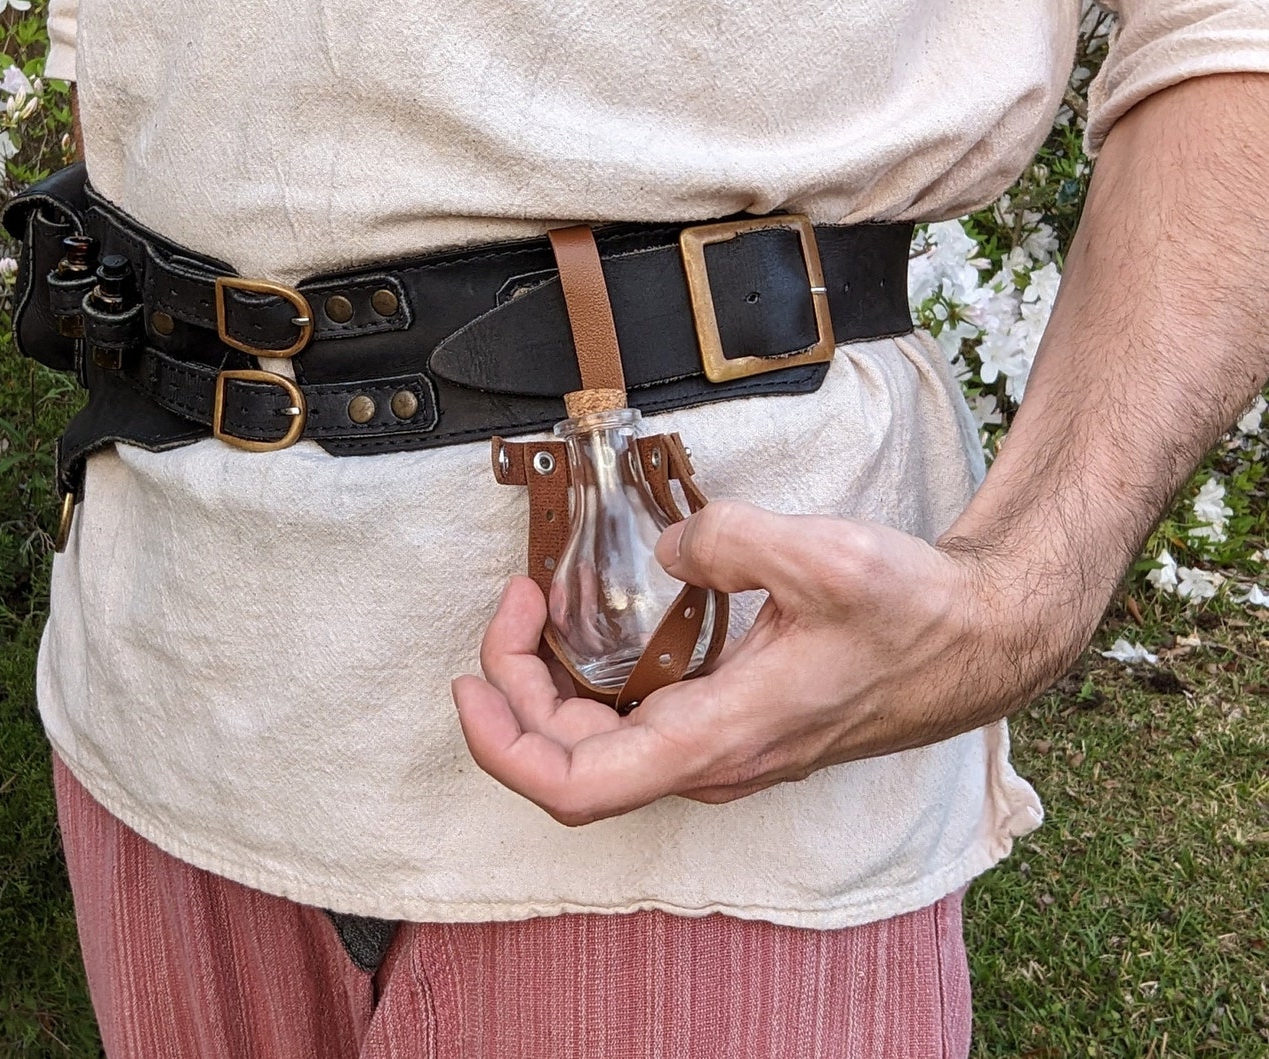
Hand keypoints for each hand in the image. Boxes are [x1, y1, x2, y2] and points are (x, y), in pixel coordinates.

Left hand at [452, 499, 1092, 825]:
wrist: (978, 642)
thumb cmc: (914, 616)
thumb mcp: (823, 556)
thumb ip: (728, 541)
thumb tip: (669, 547)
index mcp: (716, 738)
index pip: (575, 788)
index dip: (504, 745)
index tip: (472, 677)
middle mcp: (709, 760)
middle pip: (570, 765)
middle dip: (515, 693)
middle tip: (512, 607)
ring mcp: (720, 750)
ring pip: (599, 750)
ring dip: (549, 693)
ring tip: (535, 614)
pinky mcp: (731, 727)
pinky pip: (635, 727)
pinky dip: (593, 687)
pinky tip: (593, 633)